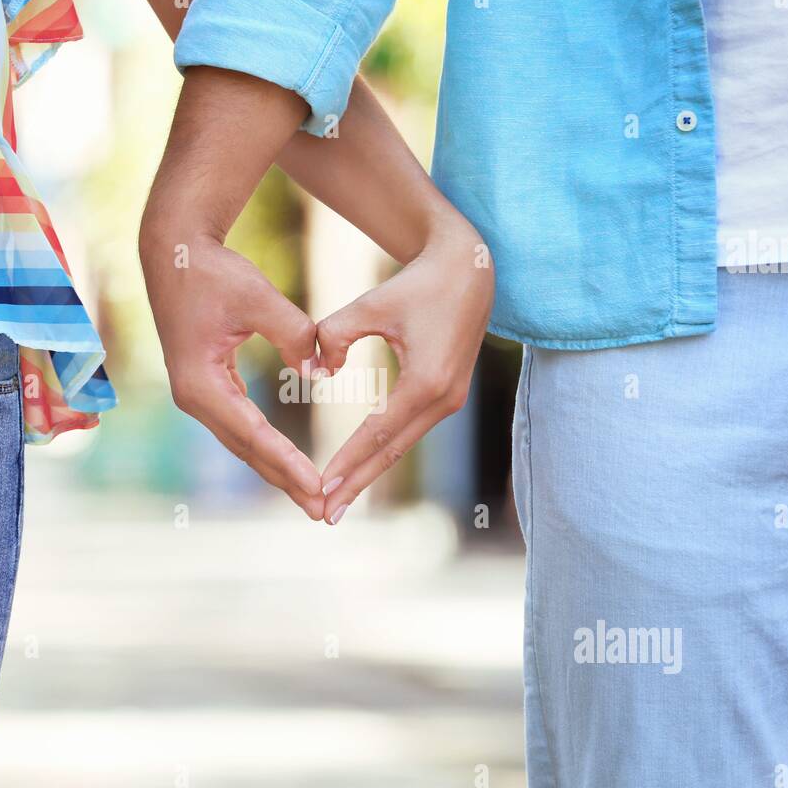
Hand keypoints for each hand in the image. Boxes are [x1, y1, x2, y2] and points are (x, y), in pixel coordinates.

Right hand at [141, 228, 325, 519]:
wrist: (175, 253)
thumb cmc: (214, 271)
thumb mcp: (257, 297)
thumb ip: (294, 333)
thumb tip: (320, 371)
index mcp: (200, 384)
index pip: (253, 434)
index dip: (287, 463)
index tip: (318, 486)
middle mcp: (193, 398)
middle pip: (246, 451)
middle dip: (284, 481)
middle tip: (321, 511)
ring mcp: (197, 395)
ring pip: (243, 444)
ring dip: (276, 471)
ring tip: (311, 498)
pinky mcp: (206, 387)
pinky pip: (241, 427)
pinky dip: (266, 448)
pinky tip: (289, 466)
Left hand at [317, 220, 493, 523]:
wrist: (468, 271)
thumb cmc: (416, 284)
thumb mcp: (370, 303)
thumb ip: (334, 334)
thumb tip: (318, 371)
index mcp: (426, 380)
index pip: (378, 432)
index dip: (348, 461)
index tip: (321, 486)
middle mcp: (443, 399)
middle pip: (391, 452)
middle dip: (356, 484)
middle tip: (324, 515)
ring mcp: (449, 402)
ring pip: (400, 446)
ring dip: (368, 474)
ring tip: (337, 501)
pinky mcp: (446, 397)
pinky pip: (407, 433)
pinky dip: (382, 453)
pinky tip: (361, 470)